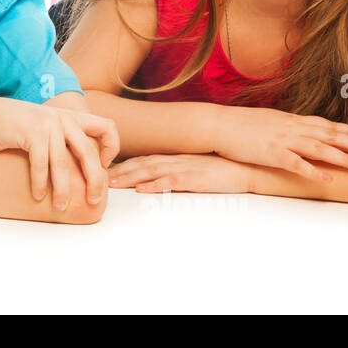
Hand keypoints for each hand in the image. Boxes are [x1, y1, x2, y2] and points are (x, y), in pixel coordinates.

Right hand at [0, 97, 118, 210]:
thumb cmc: (15, 126)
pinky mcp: (32, 133)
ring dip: (63, 189)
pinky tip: (38, 196)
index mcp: (71, 117)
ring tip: (61, 206)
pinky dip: (40, 183)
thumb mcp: (46, 126)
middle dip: (94, 181)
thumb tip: (82, 164)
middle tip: (93, 200)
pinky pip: (41, 164)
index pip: (107, 127)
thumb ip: (64, 137)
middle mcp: (63, 118)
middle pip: (89, 153)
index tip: (104, 166)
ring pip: (63, 164)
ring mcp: (48, 124)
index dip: (113, 147)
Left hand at [109, 154, 250, 193]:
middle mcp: (176, 159)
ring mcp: (185, 167)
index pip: (143, 158)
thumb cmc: (222, 170)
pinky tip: (142, 189)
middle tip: (99, 175)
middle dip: (119, 169)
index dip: (123, 163)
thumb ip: (177, 171)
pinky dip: (155, 185)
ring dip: (130, 177)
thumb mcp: (195, 167)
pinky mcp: (195, 179)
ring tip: (113, 184)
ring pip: (151, 171)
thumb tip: (156, 179)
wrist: (247, 168)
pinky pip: (171, 182)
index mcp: (175, 157)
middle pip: (141, 163)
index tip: (105, 168)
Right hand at [209, 106, 347, 181]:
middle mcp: (291, 128)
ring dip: (341, 156)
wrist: (217, 124)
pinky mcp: (271, 153)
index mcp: (291, 120)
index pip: (326, 124)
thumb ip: (286, 126)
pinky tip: (327, 178)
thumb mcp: (268, 121)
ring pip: (318, 148)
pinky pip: (295, 164)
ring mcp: (282, 140)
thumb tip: (300, 131)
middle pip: (329, 134)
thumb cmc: (239, 124)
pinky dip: (312, 171)